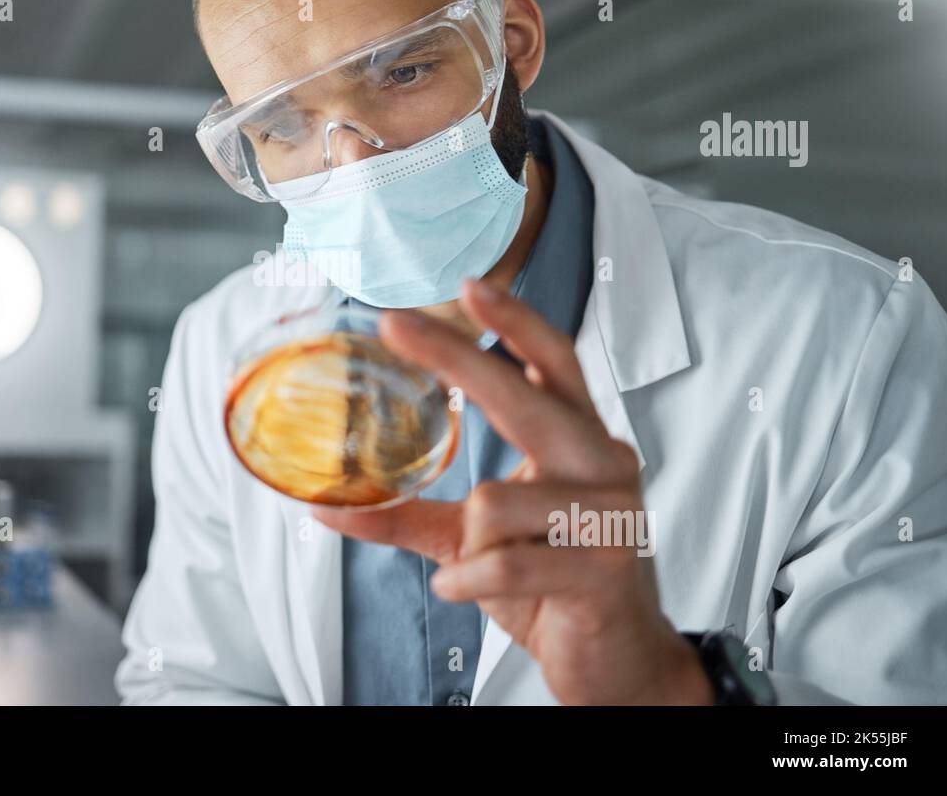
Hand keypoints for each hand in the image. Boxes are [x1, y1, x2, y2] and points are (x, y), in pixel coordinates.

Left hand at [311, 278, 711, 704]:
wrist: (618, 661)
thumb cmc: (553, 585)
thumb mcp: (476, 541)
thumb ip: (414, 515)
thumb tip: (328, 506)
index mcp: (580, 442)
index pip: (552, 363)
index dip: (513, 322)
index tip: (468, 284)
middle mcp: (603, 464)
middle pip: (526, 396)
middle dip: (456, 359)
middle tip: (395, 322)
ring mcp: (611, 516)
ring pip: (494, 501)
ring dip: (467, 543)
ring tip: (481, 565)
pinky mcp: (605, 569)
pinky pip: (502, 564)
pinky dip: (468, 581)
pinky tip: (467, 589)